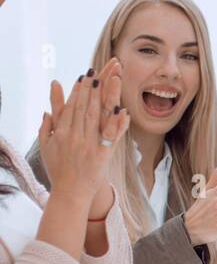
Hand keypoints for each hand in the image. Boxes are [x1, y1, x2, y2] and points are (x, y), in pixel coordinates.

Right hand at [38, 70, 130, 199]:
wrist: (69, 193)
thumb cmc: (58, 169)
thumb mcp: (46, 147)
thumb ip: (46, 127)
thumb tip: (47, 110)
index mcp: (62, 133)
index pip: (71, 106)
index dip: (78, 90)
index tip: (85, 75)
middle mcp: (74, 136)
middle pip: (84, 107)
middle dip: (92, 87)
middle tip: (99, 70)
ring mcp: (88, 145)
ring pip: (96, 116)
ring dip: (103, 97)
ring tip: (109, 80)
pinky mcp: (102, 155)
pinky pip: (110, 136)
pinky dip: (116, 123)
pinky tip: (122, 110)